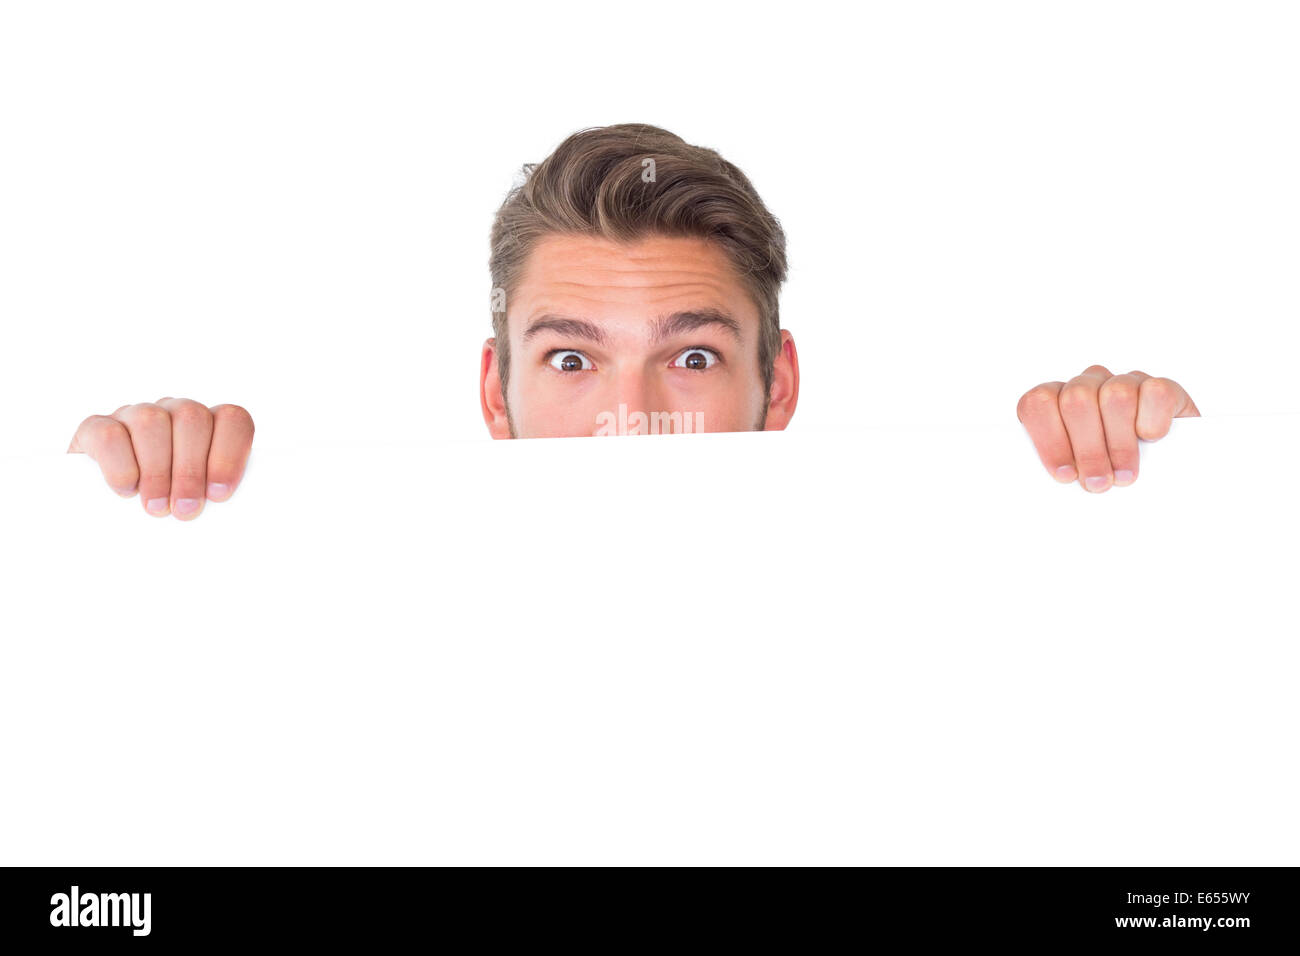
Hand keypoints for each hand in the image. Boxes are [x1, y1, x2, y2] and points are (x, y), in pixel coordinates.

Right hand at [67, 398, 254, 518]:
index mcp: (208, 426)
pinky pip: (109, 434)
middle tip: (186, 510)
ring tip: (157, 507)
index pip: (232, 418)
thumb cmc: (169, 510)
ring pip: (152, 421)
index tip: (219, 495)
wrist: (105, 518)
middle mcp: (172, 412)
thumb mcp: (200, 503)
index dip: (230, 454)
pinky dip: (120, 466)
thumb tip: (232, 519)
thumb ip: (218, 500)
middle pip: (192, 417)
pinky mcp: (95, 428)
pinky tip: (126, 491)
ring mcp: (133, 415)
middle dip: (191, 470)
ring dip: (157, 470)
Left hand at [1016, 366, 1198, 491]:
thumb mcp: (1075, 473)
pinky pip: (1155, 392)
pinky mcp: (1166, 388)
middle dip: (1087, 449)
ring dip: (1119, 443)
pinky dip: (1153, 419)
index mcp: (1058, 400)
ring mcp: (1126, 383)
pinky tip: (1152, 439)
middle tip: (1097, 483)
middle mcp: (1089, 385)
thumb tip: (1058, 483)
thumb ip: (1060, 471)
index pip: (1039, 402)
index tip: (1065, 476)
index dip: (1049, 439)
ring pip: (1115, 396)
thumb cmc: (1108, 474)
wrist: (1168, 468)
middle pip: (1076, 401)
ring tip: (1124, 477)